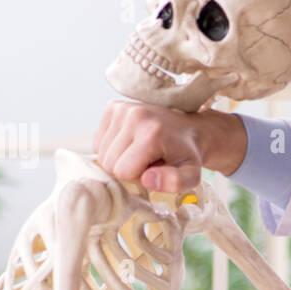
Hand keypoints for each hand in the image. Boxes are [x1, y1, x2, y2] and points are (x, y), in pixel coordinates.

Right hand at [93, 100, 246, 192]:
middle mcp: (135, 115)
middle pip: (109, 163)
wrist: (187, 128)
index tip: (154, 170)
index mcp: (152, 133)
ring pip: (102, 154)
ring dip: (119, 159)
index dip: (137, 178)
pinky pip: (99, 142)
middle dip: (127, 169)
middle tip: (148, 162)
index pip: (123, 171)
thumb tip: (147, 179)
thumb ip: (175, 182)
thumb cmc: (187, 154)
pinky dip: (112, 148)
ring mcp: (122, 108)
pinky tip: (131, 143)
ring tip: (142, 152)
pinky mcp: (113, 107)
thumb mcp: (191, 175)